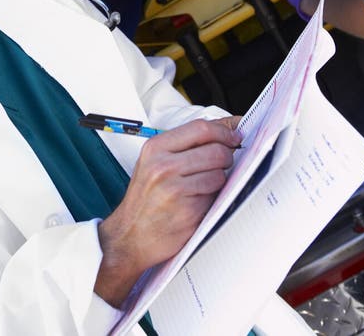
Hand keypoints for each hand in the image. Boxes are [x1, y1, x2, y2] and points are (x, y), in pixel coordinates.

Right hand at [95, 118, 240, 305]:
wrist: (129, 235)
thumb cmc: (145, 198)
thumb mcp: (154, 161)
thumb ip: (185, 144)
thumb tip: (225, 128)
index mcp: (156, 148)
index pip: (201, 128)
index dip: (224, 130)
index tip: (234, 134)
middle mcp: (164, 167)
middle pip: (216, 150)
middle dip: (227, 155)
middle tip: (225, 161)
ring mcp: (176, 190)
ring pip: (220, 174)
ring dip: (220, 179)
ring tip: (205, 185)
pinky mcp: (189, 213)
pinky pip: (216, 197)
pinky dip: (214, 198)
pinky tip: (199, 202)